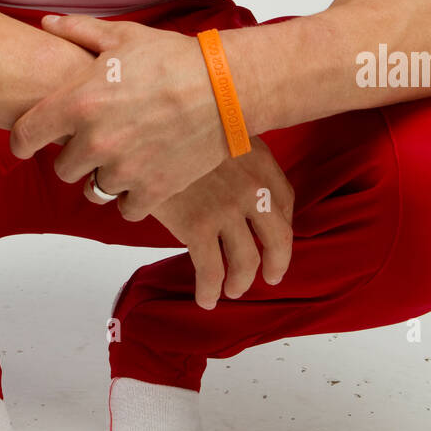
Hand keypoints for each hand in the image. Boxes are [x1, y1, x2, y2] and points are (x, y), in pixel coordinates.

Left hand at [8, 14, 231, 220]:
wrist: (227, 89)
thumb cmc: (174, 59)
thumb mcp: (123, 37)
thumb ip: (78, 31)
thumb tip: (47, 23)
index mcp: (79, 103)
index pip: (24, 137)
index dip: (24, 138)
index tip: (32, 139)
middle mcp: (95, 141)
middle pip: (62, 168)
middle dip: (74, 155)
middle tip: (95, 139)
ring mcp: (124, 170)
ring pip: (94, 189)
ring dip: (104, 176)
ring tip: (124, 155)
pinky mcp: (152, 191)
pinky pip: (125, 208)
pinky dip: (133, 195)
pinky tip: (144, 172)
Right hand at [151, 138, 294, 308]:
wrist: (146, 133)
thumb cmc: (178, 131)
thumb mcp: (219, 134)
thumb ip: (237, 157)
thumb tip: (238, 187)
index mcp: (260, 161)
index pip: (284, 200)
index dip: (280, 224)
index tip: (270, 237)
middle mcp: (252, 187)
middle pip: (279, 239)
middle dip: (277, 264)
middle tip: (271, 276)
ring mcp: (227, 209)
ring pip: (246, 262)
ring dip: (240, 282)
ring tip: (232, 290)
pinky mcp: (197, 226)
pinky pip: (211, 271)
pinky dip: (210, 291)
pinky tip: (205, 298)